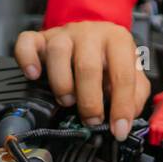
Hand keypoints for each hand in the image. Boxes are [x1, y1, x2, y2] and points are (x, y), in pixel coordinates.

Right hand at [14, 21, 150, 140]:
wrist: (92, 32)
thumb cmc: (110, 56)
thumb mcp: (131, 71)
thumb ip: (135, 94)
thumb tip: (128, 118)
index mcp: (118, 41)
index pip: (123, 75)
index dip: (121, 106)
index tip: (118, 129)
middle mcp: (91, 34)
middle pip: (88, 66)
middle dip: (90, 100)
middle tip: (91, 119)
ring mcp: (65, 34)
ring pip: (58, 53)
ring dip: (62, 84)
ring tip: (67, 100)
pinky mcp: (42, 37)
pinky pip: (27, 43)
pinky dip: (27, 60)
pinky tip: (34, 75)